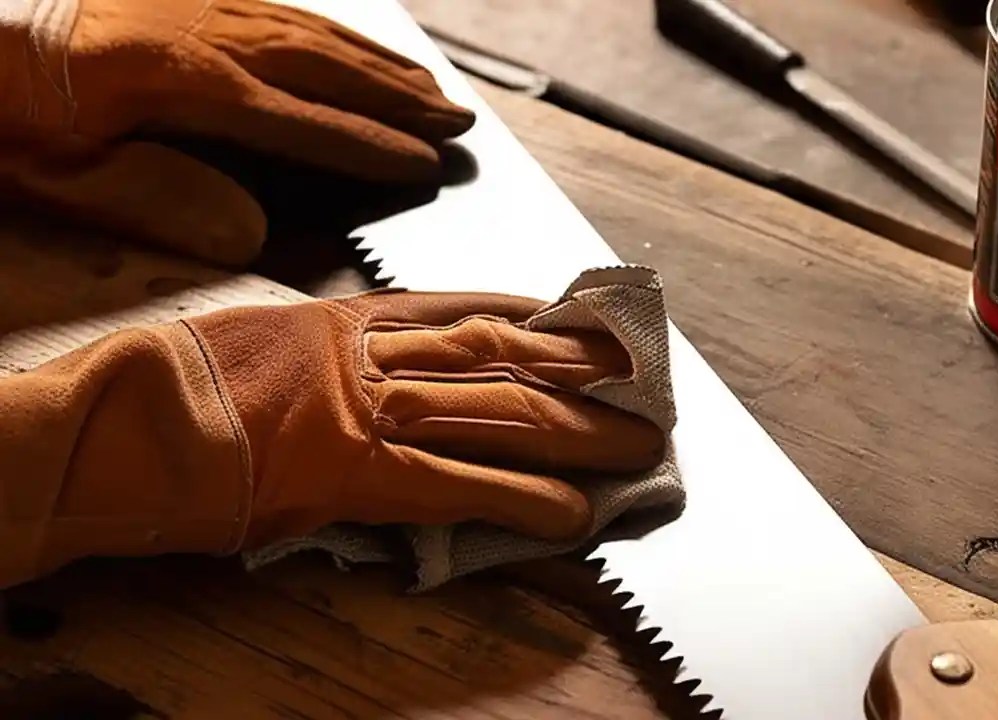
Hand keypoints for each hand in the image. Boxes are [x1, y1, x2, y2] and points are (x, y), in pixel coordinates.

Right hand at [0, 283, 667, 588]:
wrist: (120, 422)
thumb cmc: (178, 385)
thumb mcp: (267, 340)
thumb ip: (339, 351)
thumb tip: (392, 373)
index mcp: (352, 319)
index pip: (470, 309)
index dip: (541, 317)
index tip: (591, 320)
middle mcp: (375, 355)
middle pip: (504, 357)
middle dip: (582, 373)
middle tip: (646, 384)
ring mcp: (371, 412)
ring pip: (499, 414)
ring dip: (576, 431)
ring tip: (636, 446)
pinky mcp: (359, 474)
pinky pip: (459, 485)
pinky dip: (520, 498)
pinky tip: (571, 512)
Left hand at [1, 0, 474, 182]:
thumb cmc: (15, 105)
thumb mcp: (66, 168)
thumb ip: (156, 198)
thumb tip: (251, 228)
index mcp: (185, 81)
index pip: (303, 120)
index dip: (369, 145)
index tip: (425, 166)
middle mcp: (212, 34)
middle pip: (329, 67)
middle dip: (401, 98)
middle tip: (460, 124)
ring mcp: (209, 5)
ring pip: (319, 34)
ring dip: (384, 65)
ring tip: (435, 91)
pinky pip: (290, 10)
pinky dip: (341, 32)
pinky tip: (364, 48)